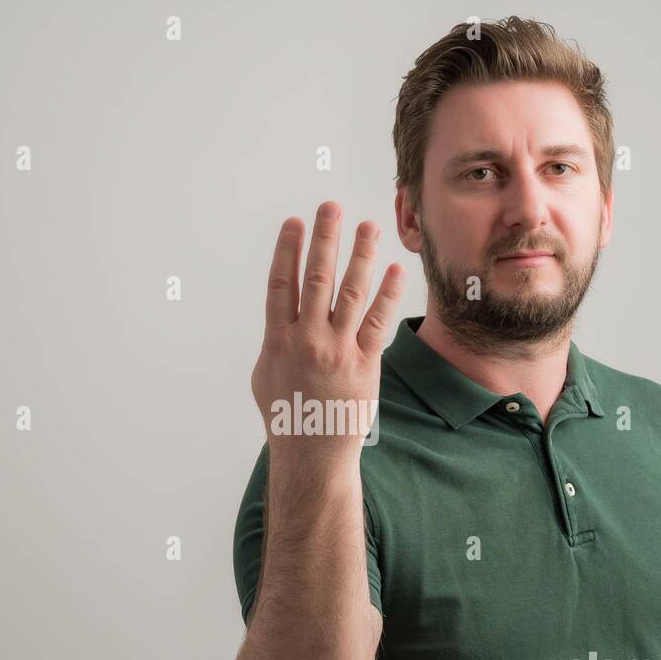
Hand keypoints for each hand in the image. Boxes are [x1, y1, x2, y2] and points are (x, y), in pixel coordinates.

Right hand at [251, 200, 405, 464]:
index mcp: (278, 340)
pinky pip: (377, 321)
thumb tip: (281, 317)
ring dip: (359, 256)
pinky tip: (394, 271)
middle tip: (330, 208)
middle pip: (316, 278)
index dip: (288, 251)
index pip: (281, 284)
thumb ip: (274, 340)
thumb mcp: (265, 375)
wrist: (312, 451)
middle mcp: (306, 339)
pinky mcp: (364, 363)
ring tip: (368, 228)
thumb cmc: (286, 415)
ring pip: (349, 293)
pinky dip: (387, 294)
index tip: (294, 223)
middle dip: (324, 239)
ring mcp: (337, 349)